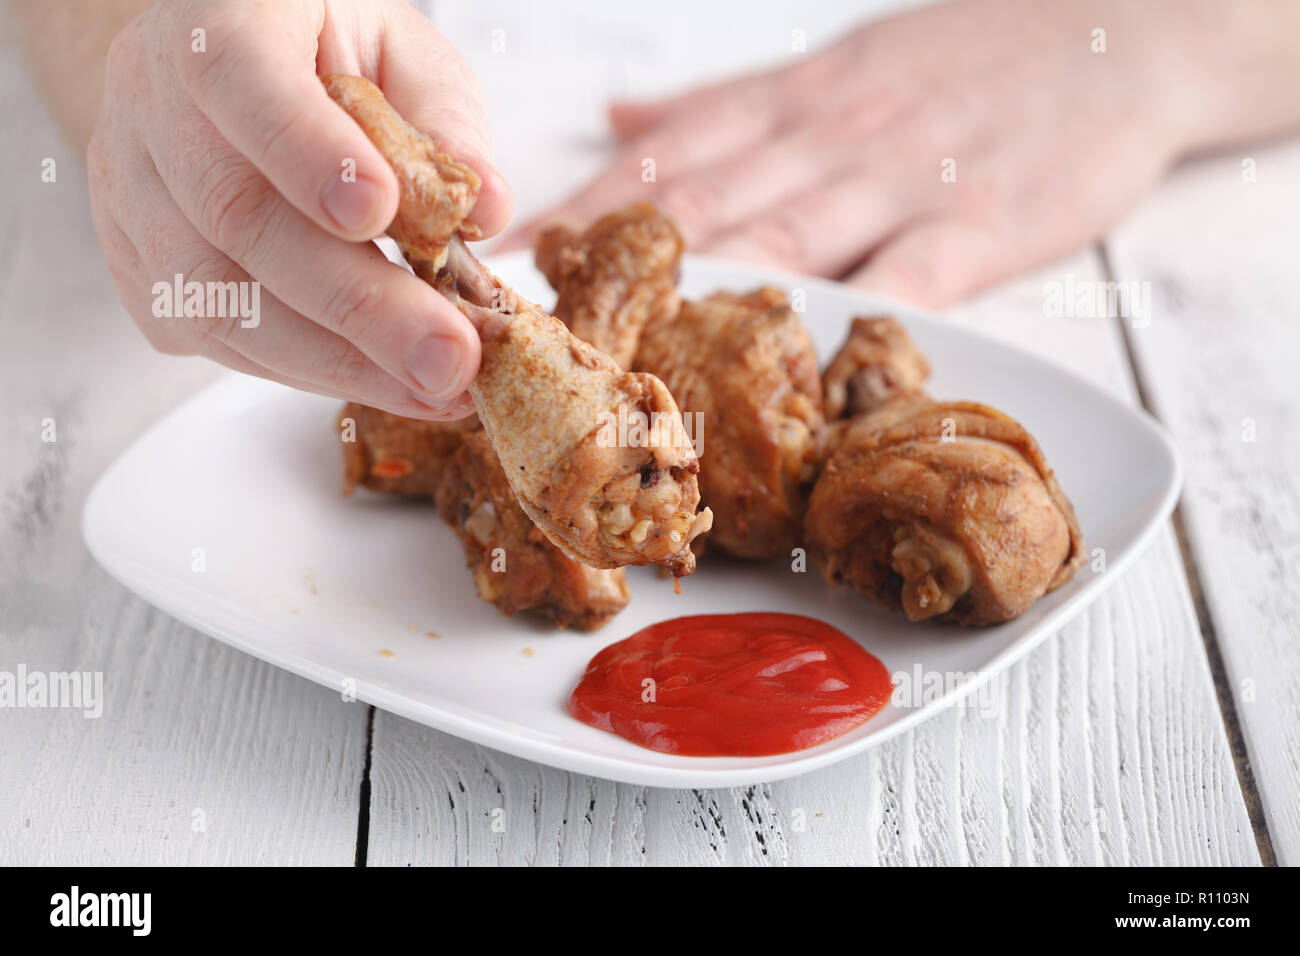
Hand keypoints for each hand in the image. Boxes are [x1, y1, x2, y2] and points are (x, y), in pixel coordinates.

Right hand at [88, 0, 511, 419]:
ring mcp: (130, 194)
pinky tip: (388, 381)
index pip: (238, 81)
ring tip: (438, 389)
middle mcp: (151, 104)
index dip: (304, 153)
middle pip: (237, 217)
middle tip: (449, 357)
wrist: (236, 68)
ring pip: (219, 300)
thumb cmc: (329, 53)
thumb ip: (444, 119)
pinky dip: (312, 371)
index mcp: (217, 21)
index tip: (379, 215)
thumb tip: (487, 209)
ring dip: (341, 362)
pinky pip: (220, 339)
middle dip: (357, 305)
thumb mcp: (404, 53)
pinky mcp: (139, 271)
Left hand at [506, 0, 1290, 307]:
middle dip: (612, 265)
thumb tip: (619, 121)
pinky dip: (839, 316)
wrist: (1124, 31)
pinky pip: (902, 277)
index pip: (666, 156)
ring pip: (780, 234)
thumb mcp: (836, 60)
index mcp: (793, 102)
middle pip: (701, 200)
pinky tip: (787, 354)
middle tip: (542, 320)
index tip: (517, 257)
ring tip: (624, 345)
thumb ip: (725, 102)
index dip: (585, 207)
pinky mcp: (983, 225)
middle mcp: (832, 136)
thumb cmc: (969, 59)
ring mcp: (904, 179)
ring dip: (692, 293)